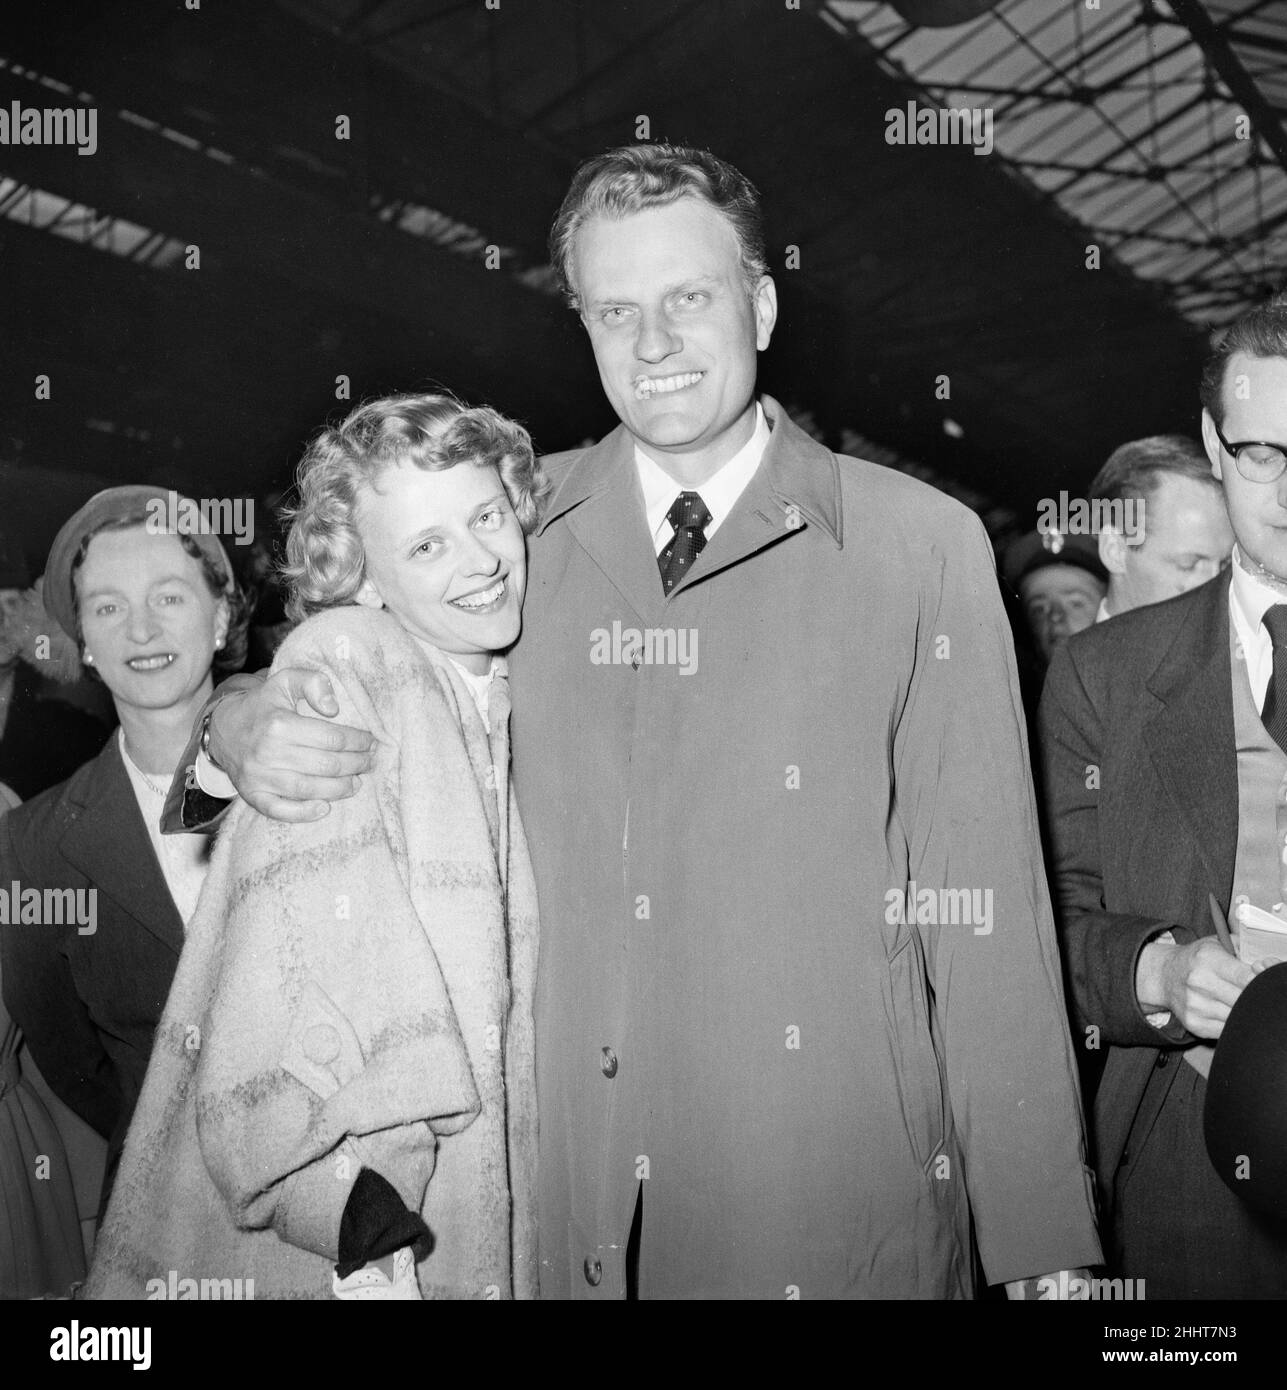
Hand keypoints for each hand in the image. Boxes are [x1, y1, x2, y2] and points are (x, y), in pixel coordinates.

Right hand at [209, 667, 374, 822]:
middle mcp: (268, 753)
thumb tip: (334, 709)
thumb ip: (313, 683)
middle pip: (325, 765)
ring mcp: (259, 777)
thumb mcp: (285, 681)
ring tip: (357, 783)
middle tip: (369, 762)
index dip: (357, 741)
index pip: (332, 738)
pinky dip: (304, 813)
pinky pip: (280, 810)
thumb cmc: (263, 704)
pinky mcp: (252, 795)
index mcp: (279, 724)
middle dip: (355, 764)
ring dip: (339, 789)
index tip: (370, 741)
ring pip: (309, 789)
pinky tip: (325, 808)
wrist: (222, 728)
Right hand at [1137, 936, 1256, 1039]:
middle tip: (1257, 993)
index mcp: (1207, 959)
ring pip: (1238, 1016)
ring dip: (1245, 1010)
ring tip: (1241, 1000)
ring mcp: (1195, 1005)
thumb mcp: (1217, 944)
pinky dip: (1233, 1022)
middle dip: (1255, 997)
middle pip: (1245, 999)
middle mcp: (1199, 982)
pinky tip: (1228, 1010)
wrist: (1165, 975)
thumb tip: (1269, 965)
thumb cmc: (1197, 959)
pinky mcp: (1194, 1023)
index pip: (1247, 978)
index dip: (1262, 981)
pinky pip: (1227, 1029)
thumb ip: (1245, 950)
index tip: (1265, 981)